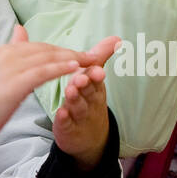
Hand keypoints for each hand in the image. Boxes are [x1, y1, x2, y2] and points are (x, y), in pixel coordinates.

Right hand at [0, 25, 91, 143]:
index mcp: (7, 50)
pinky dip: (60, 68)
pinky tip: (76, 69)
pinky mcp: (15, 82)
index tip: (84, 55)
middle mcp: (10, 54)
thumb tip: (20, 30)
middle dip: (74, 53)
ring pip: (48, 58)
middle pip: (49, 49)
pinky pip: (43, 71)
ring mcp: (12, 66)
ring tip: (93, 61)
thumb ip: (13, 50)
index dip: (64, 51)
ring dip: (73, 59)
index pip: (42, 47)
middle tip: (97, 55)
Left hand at [52, 53, 114, 170]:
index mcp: (94, 87)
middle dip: (86, 85)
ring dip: (75, 99)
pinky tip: (60, 113)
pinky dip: (64, 119)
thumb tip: (116, 38)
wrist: (89, 139)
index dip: (96, 74)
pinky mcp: (69, 129)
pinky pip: (67, 124)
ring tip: (70, 91)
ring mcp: (80, 116)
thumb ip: (100, 57)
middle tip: (80, 78)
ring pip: (79, 107)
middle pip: (89, 92)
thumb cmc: (89, 100)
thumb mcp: (95, 80)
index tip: (96, 69)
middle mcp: (90, 101)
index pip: (96, 78)